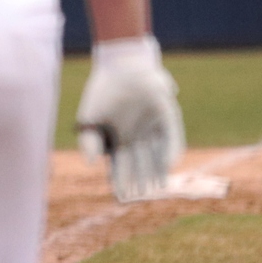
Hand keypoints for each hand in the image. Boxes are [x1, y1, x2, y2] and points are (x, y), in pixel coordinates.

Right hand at [77, 36, 183, 202]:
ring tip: (157, 188)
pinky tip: (169, 164)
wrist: (122, 64)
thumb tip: (90, 165)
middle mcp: (138, 138)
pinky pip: (172, 138)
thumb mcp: (89, 118)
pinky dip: (171, 150)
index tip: (120, 197)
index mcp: (119, 140)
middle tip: (140, 197)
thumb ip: (89, 142)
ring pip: (156, 155)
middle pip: (140, 165)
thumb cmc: (102, 91)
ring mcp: (154, 129)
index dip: (121, 182)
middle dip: (140, 181)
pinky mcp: (168, 117)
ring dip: (157, 171)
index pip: (121, 167)